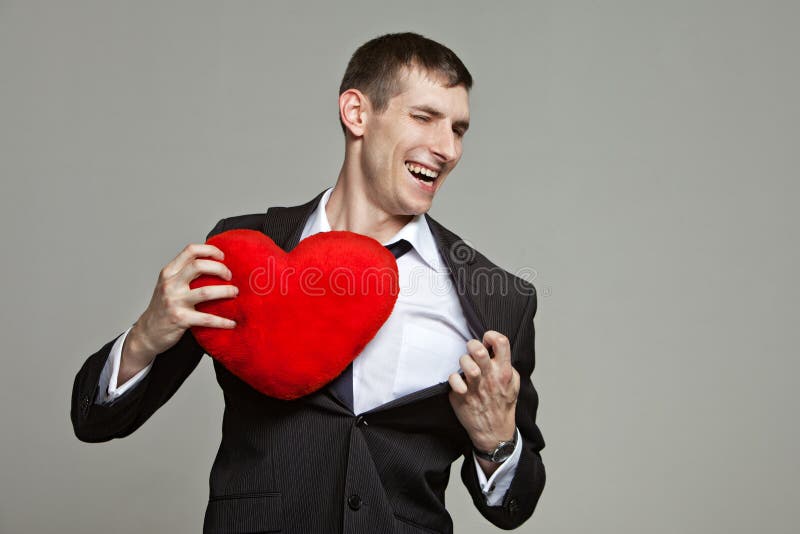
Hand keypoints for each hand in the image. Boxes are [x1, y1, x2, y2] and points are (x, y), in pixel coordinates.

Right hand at [124, 243, 237, 368]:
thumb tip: (215, 264)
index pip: (190, 251)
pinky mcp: (180, 319)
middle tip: (230, 276)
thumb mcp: (169, 285)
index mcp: (169, 272)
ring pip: (206, 292)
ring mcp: (174, 301)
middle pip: (199, 266)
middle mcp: (170, 284)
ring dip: (226, 291)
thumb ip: (185, 274)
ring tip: (235, 293)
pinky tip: (232, 323)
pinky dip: (222, 321)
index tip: (223, 256)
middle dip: (220, 268)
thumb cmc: (163, 307)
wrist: (147, 333)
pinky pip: (206, 318)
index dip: (210, 250)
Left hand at [448, 331, 519, 453]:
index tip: (487, 342)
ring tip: (466, 368)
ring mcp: (475, 386)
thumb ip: (506, 365)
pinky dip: (454, 379)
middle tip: (472, 352)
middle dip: (473, 345)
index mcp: (503, 371)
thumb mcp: (513, 383)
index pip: (501, 342)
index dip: (491, 336)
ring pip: (465, 362)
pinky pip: (453, 378)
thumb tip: (495, 349)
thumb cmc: (502, 404)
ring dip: (464, 361)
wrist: (494, 431)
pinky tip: (459, 383)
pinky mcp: (461, 395)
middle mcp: (490, 377)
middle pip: (478, 350)